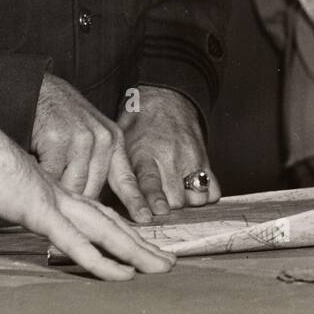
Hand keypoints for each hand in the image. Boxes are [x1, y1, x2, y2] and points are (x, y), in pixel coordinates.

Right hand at [0, 126, 174, 281]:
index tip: (140, 241)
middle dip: (139, 241)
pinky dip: (99, 258)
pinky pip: (75, 239)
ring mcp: (54, 198)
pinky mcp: (39, 208)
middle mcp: (61, 190)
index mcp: (54, 184)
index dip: (119, 225)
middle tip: (165, 261)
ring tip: (158, 267)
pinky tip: (120, 273)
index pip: (94, 209)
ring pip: (104, 230)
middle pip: (110, 220)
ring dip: (133, 251)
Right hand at [31, 73, 151, 222]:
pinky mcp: (59, 139)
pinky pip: (51, 176)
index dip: (136, 201)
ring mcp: (83, 139)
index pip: (126, 178)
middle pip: (93, 190)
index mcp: (114, 141)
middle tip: (62, 204)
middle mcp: (103, 139)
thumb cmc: (62, 118)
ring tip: (46, 186)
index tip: (145, 218)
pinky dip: (42, 178)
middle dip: (78, 201)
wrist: (40, 89)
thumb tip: (93, 205)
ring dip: (58, 191)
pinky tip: (36, 171)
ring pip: (73, 187)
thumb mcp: (90, 136)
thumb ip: (95, 165)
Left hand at [118, 85, 219, 214]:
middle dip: (168, 208)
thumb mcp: (120, 143)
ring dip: (187, 203)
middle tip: (158, 207)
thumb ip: (115, 172)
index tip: (155, 213)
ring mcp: (191, 158)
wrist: (166, 100)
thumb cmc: (138, 127)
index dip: (153, 199)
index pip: (150, 181)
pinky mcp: (206, 159)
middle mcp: (170, 157)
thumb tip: (100, 202)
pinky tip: (193, 191)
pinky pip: (213, 189)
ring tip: (176, 197)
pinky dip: (205, 196)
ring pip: (197, 196)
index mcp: (145, 154)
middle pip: (176, 198)